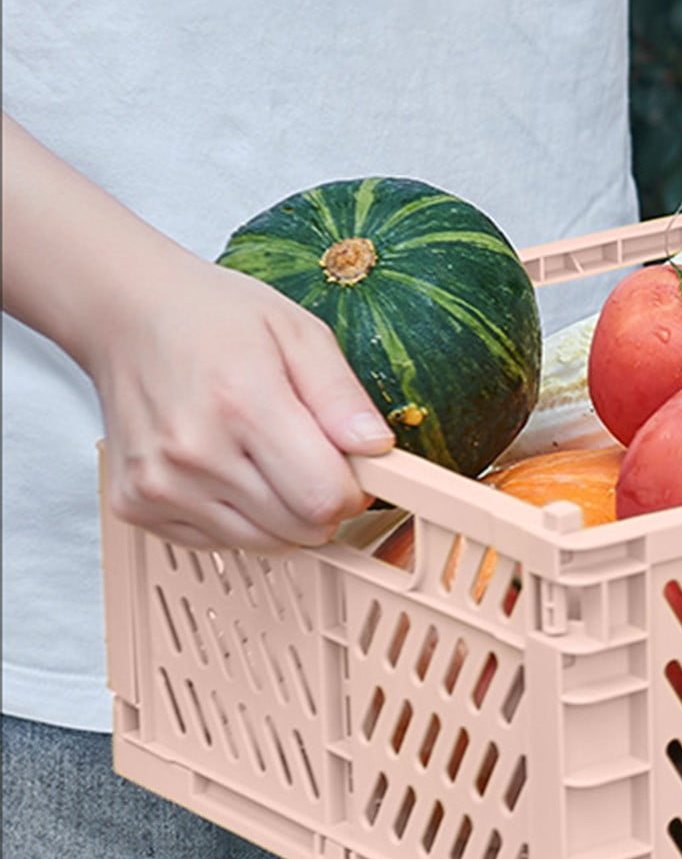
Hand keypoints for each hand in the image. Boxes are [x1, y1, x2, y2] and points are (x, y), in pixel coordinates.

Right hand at [87, 251, 393, 554]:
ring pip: (261, 543)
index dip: (354, 489)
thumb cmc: (215, 318)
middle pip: (298, 529)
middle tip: (311, 456)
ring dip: (282, 514)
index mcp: (243, 403)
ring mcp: (159, 485)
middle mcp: (194, 453)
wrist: (127, 315)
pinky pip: (217, 542)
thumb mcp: (300, 333)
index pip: (323, 498)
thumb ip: (342, 396)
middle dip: (322, 502)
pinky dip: (238, 517)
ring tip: (267, 456)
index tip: (353, 466)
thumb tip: (376, 447)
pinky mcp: (135, 505)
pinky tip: (229, 469)